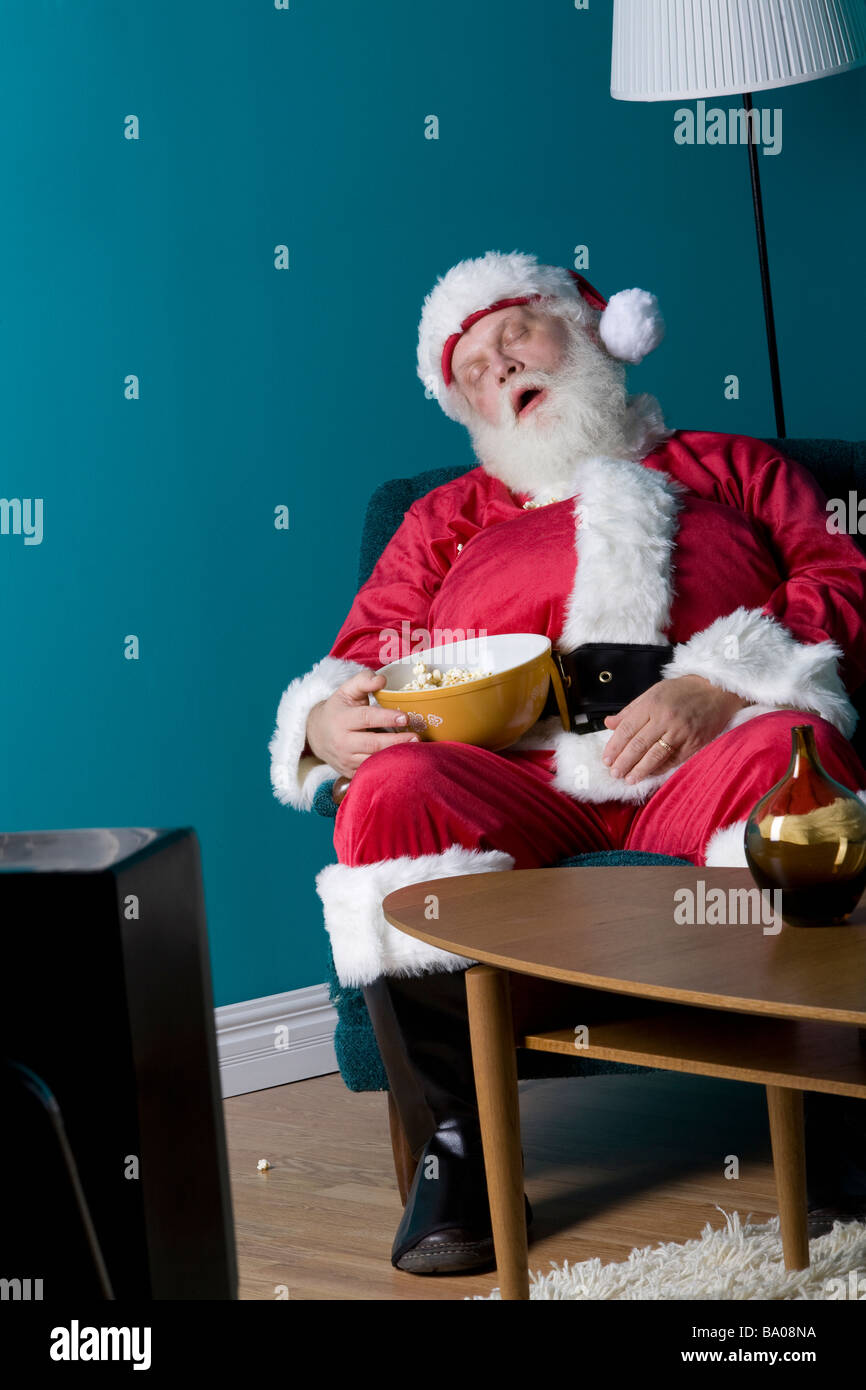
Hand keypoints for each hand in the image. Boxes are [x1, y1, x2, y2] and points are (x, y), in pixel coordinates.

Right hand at [305, 669, 420, 779]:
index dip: (387, 718)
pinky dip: (386, 768)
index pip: (366, 718)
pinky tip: (401, 762)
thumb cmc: (338, 709)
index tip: (406, 718)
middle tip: (416, 737)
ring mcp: (345, 760)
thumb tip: (382, 679)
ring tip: (414, 750)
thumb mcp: (347, 690)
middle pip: (372, 744)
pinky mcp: (349, 772)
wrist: (316, 734)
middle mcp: (342, 742)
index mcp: (342, 719)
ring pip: (372, 761)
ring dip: (394, 757)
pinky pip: (370, 772)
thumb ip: (364, 681)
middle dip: (395, 741)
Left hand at [600, 675, 748, 783]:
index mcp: (651, 704)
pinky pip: (673, 760)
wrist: (717, 691)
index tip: (606, 759)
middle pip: (638, 745)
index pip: (627, 729)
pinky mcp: (694, 743)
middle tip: (614, 773)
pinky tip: (650, 774)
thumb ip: (630, 710)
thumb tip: (609, 724)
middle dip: (624, 762)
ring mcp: (681, 732)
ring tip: (628, 779)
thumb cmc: (683, 691)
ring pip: (655, 756)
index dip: (614, 747)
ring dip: (639, 770)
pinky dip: (660, 769)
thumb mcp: (653, 692)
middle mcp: (665, 718)